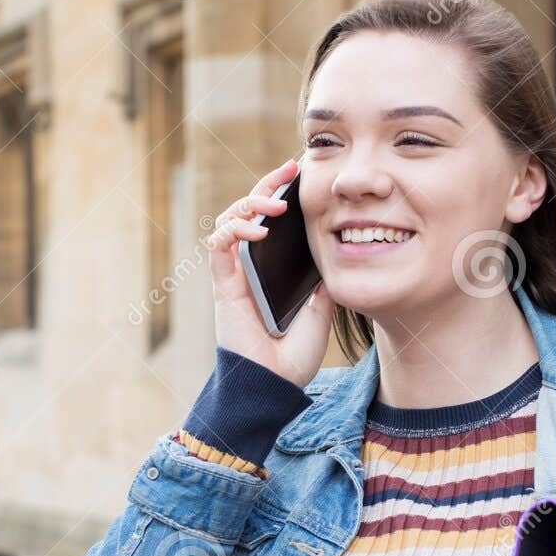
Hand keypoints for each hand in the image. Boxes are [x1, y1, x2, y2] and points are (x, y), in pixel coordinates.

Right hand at [204, 157, 333, 387]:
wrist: (274, 387)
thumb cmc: (292, 360)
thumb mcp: (320, 313)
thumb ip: (322, 285)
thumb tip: (335, 255)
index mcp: (268, 272)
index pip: (270, 222)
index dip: (280, 195)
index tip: (301, 175)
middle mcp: (248, 269)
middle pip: (248, 212)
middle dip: (266, 185)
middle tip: (289, 167)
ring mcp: (232, 275)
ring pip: (230, 219)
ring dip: (251, 203)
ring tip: (278, 202)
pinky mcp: (222, 284)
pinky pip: (219, 244)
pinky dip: (236, 229)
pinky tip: (259, 230)